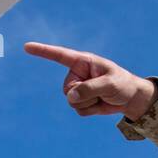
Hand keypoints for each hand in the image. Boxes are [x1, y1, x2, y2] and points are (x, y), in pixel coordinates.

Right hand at [23, 42, 157, 118]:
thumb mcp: (110, 84)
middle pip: (67, 89)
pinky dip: (90, 110)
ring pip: (72, 102)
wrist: (130, 98)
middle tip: (101, 92)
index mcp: (83, 62)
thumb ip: (90, 89)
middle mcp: (77, 74)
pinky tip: (100, 104)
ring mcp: (78, 88)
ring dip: (88, 103)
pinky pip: (79, 110)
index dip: (43, 51)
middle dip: (84, 95)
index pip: (59, 55)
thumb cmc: (123, 84)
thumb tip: (71, 97)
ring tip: (102, 97)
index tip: (27, 47)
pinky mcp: (81, 101)